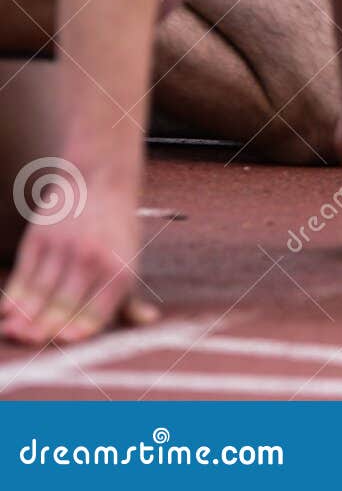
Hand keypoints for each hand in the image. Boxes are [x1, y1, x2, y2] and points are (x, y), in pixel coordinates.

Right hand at [2, 164, 156, 344]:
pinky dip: (14, 293)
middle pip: (64, 303)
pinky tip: (7, 310)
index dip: (80, 328)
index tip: (67, 342)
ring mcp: (63, 248)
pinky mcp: (40, 237)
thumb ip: (130, 295)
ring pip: (40, 290)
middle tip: (32, 342)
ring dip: (24, 315)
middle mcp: (91, 260)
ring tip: (14, 332)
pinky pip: (24, 272)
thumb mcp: (130, 259)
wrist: (101, 179)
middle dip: (46, 326)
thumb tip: (147, 320)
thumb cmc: (117, 230)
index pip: (98, 309)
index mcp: (119, 270)